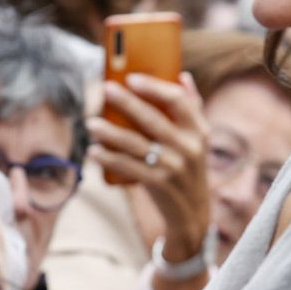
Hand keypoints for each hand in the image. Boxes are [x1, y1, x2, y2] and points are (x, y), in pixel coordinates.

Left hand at [88, 73, 210, 282]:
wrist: (192, 214)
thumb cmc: (188, 168)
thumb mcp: (198, 140)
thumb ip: (192, 108)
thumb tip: (182, 75)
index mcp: (199, 130)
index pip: (178, 101)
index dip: (154, 87)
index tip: (131, 78)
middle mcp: (190, 147)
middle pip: (154, 119)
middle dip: (127, 102)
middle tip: (105, 90)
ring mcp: (175, 167)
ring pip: (137, 144)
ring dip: (110, 132)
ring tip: (91, 123)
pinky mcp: (159, 185)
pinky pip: (129, 168)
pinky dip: (109, 159)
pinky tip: (93, 151)